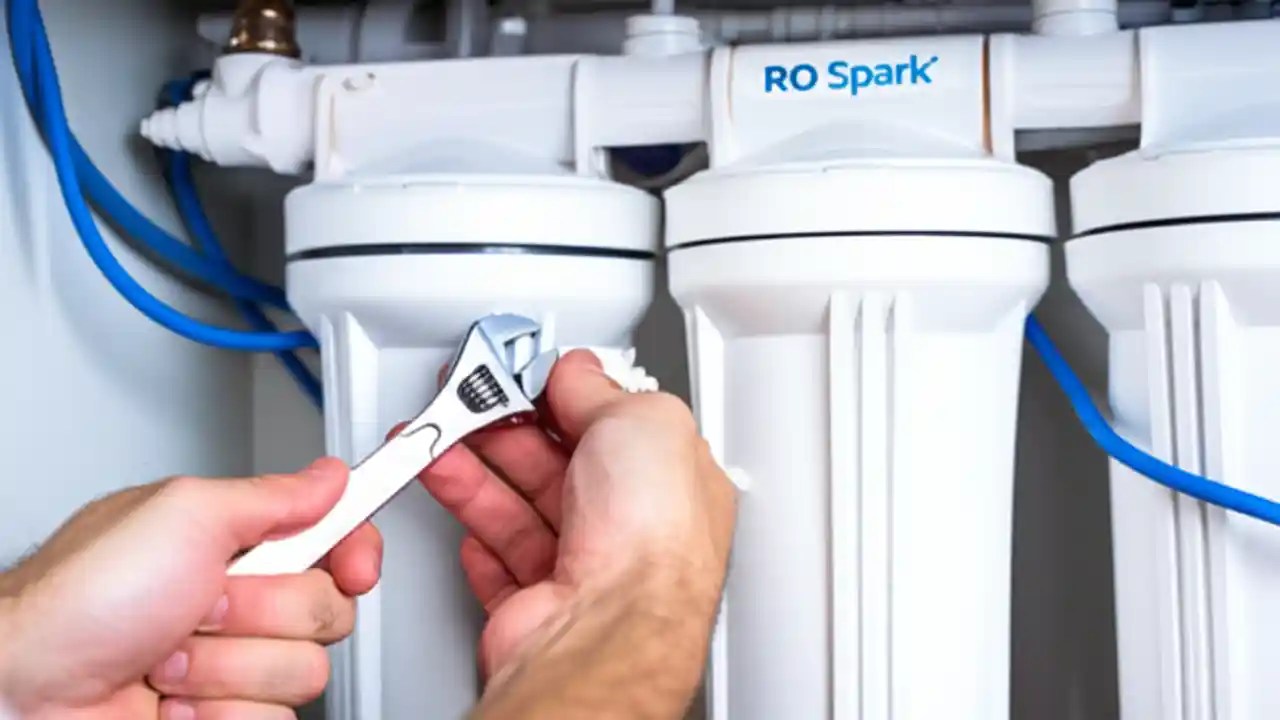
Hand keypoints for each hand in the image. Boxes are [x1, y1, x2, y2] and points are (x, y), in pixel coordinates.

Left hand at [0, 459, 382, 719]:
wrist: (26, 687)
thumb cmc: (80, 597)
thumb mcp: (182, 514)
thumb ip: (272, 494)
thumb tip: (330, 476)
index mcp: (238, 542)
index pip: (337, 537)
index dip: (357, 551)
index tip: (355, 565)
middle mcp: (243, 601)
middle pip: (328, 609)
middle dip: (261, 612)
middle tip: (201, 605)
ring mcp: (234, 663)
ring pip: (303, 672)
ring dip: (227, 668)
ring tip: (167, 655)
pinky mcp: (226, 716)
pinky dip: (215, 713)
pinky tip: (169, 699)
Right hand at [414, 350, 735, 681]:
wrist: (611, 627)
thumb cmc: (652, 539)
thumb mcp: (642, 420)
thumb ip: (600, 391)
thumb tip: (574, 372)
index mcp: (673, 483)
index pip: (615, 426)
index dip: (567, 398)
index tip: (525, 380)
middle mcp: (635, 531)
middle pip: (558, 466)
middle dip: (505, 431)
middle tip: (468, 405)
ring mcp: (587, 572)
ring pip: (520, 511)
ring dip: (474, 473)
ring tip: (438, 445)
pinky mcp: (539, 610)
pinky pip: (502, 568)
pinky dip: (479, 542)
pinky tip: (467, 523)